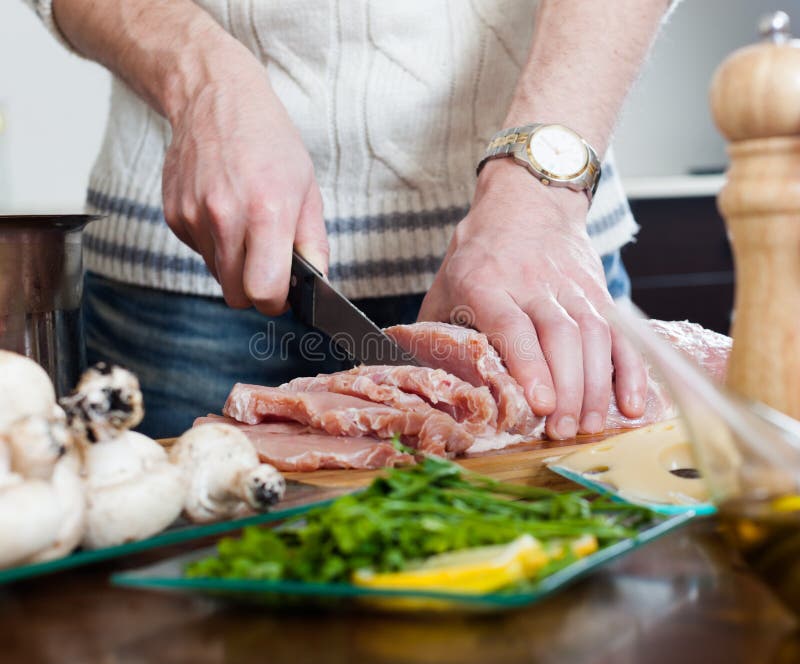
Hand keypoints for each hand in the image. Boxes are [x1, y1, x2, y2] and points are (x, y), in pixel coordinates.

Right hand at [161, 50, 326, 313]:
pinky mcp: (173, 216)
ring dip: (234, 265)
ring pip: (217, 276)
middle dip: (256, 290)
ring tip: (246, 226)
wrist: (216, 100)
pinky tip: (224, 212)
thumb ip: (314, 244)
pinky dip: (214, 245)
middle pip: (237, 296)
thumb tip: (318, 286)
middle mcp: (225, 217)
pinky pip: (199, 253)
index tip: (283, 294)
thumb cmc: (270, 144)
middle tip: (268, 266)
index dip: (276, 302)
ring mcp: (193, 216)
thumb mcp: (307, 190)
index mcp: (266, 212)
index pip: (263, 291)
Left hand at [419, 160, 646, 438]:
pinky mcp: (598, 291)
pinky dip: (630, 369)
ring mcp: (571, 286)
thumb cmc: (478, 256)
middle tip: (564, 432)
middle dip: (568, 388)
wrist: (527, 202)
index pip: (511, 325)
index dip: (529, 366)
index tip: (541, 405)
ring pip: (593, 334)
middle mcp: (532, 283)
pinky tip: (631, 404)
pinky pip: (620, 332)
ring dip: (596, 385)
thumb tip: (415, 386)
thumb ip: (434, 334)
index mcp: (486, 282)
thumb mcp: (445, 287)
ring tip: (591, 426)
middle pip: (559, 335)